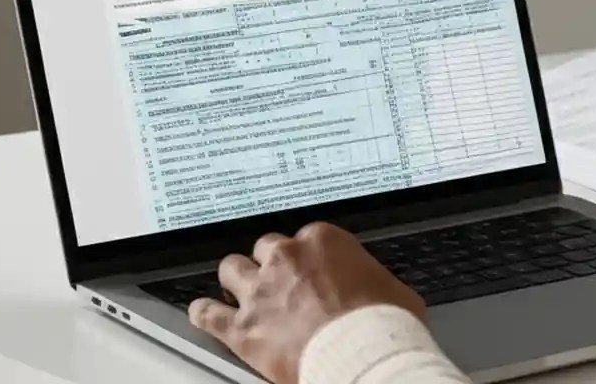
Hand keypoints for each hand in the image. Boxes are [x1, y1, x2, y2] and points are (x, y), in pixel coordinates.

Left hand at [189, 222, 425, 383]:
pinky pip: (208, 314)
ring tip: (238, 290)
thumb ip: (370, 279)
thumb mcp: (391, 288)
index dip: (305, 258)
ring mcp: (260, 292)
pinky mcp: (243, 328)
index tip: (310, 270)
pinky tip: (204, 313)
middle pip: (264, 249)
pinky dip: (204, 313)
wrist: (361, 357)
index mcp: (322, 241)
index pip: (303, 239)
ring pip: (231, 269)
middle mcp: (285, 259)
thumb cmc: (381, 326)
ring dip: (235, 280)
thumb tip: (375, 289)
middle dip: (269, 264)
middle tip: (277, 281)